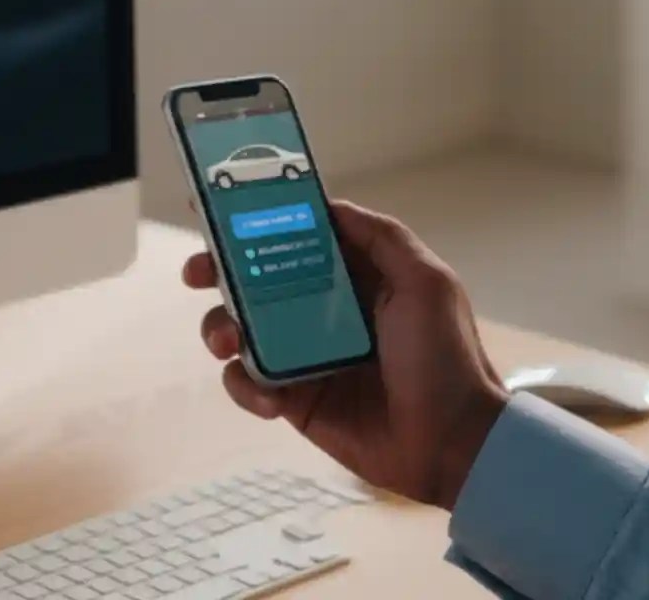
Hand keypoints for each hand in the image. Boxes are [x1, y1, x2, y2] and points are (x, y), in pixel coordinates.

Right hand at [182, 200, 508, 509]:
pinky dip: (244, 385)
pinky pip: (249, 383)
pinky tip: (268, 397)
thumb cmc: (445, 357)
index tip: (218, 209)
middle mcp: (327, 310)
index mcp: (359, 276)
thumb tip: (329, 206)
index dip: (260, 222)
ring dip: (220, 327)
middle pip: (257, 279)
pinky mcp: (296, 400)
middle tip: (198, 273)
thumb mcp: (426, 282)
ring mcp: (307, 355)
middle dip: (220, 271)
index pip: (300, 238)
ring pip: (242, 329)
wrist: (451, 442)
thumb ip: (381, 237)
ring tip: (225, 339)